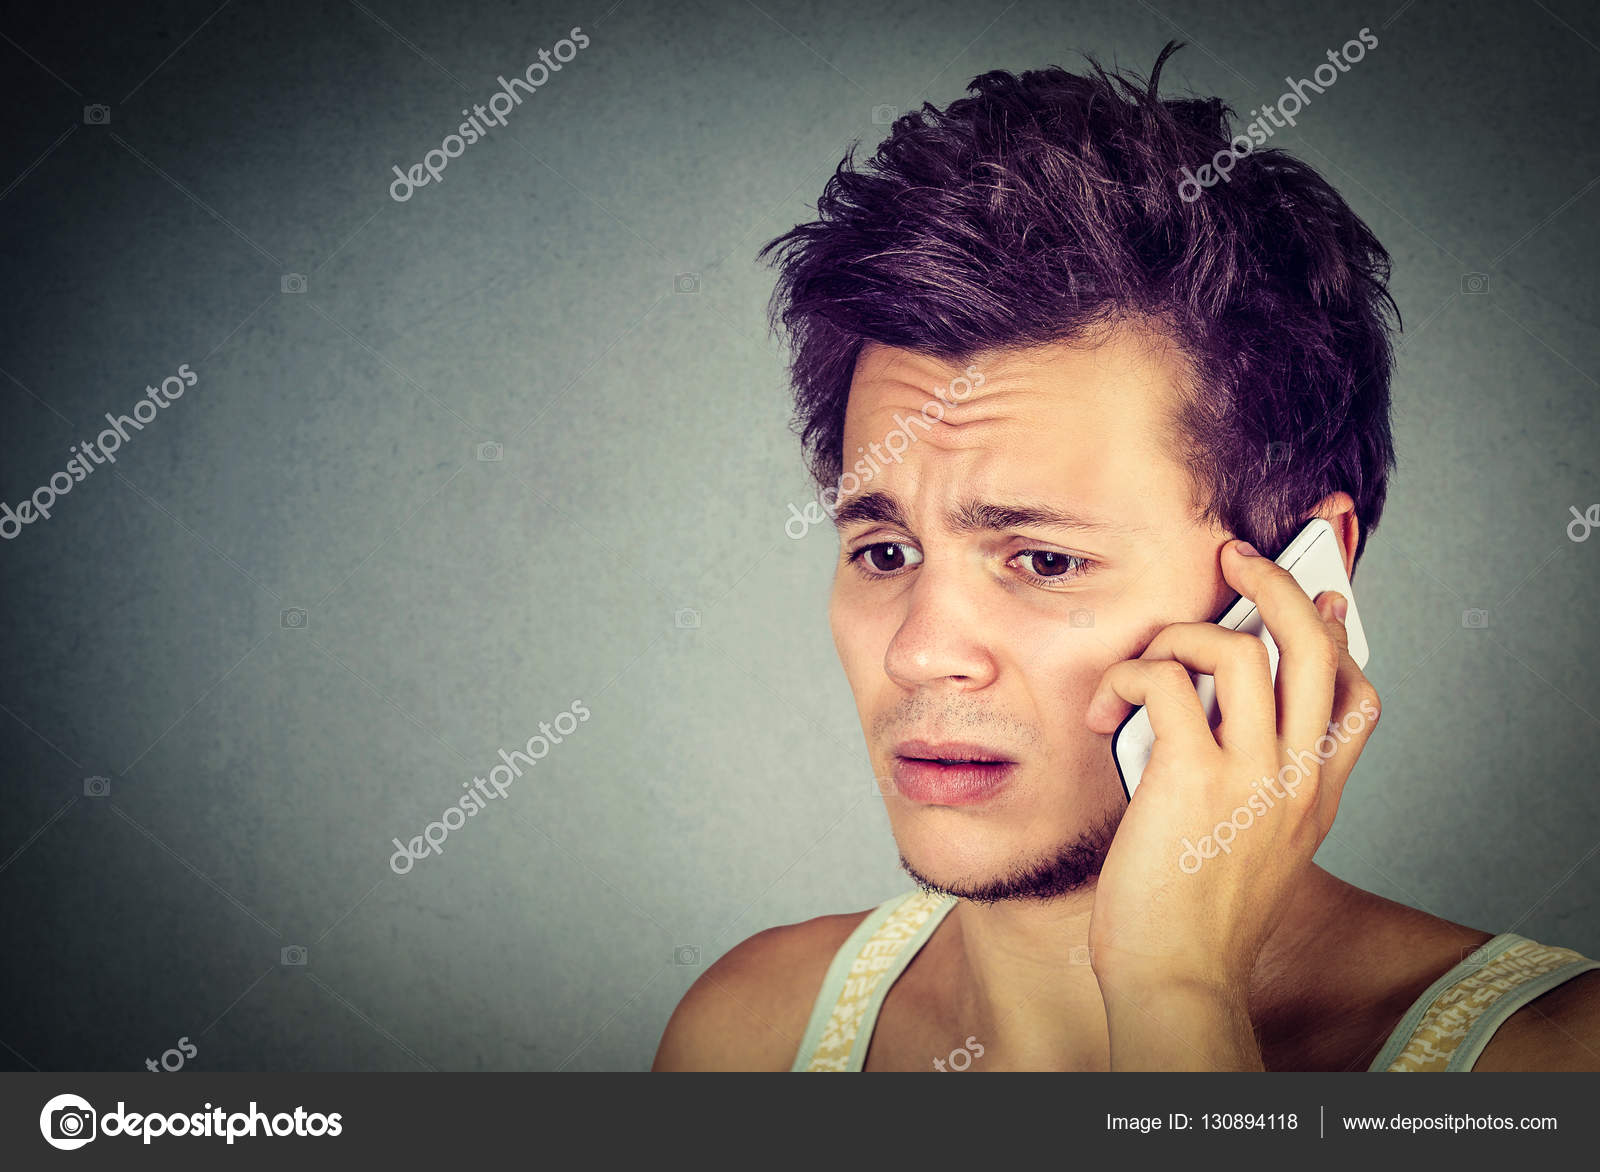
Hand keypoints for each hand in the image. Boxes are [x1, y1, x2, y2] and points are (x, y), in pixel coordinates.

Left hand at [1081, 538, 1380, 1065]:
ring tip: (1142, 664)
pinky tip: (1105, 709)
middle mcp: (1297, 779)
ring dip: (1181, 633)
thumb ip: (1252, 785)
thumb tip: (1213, 714)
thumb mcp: (1251, 849)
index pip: (1359, 696)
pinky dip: (1130, 674)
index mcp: (1316, 798)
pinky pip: (1166, 679)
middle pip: (1316, 647)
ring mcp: (1251, 775)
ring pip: (1241, 649)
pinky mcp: (1191, 776)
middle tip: (1237, 557)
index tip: (1318, 598)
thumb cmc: (1194, 919)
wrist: (1178, 981)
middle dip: (1277, 584)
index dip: (1339, 635)